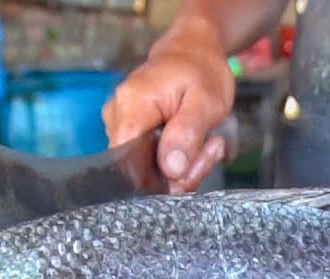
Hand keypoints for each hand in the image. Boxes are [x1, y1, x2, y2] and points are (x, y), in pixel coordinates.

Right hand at [102, 18, 233, 192]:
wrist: (194, 50)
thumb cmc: (200, 70)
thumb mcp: (205, 101)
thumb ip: (186, 135)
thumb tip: (171, 170)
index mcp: (131, 105)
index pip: (131, 163)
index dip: (163, 177)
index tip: (197, 165)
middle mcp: (117, 117)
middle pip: (141, 170)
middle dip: (182, 172)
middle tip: (212, 149)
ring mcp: (120, 125)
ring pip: (149, 170)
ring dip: (185, 167)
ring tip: (208, 142)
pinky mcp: (130, 133)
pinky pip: (152, 162)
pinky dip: (179, 161)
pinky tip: (196, 144)